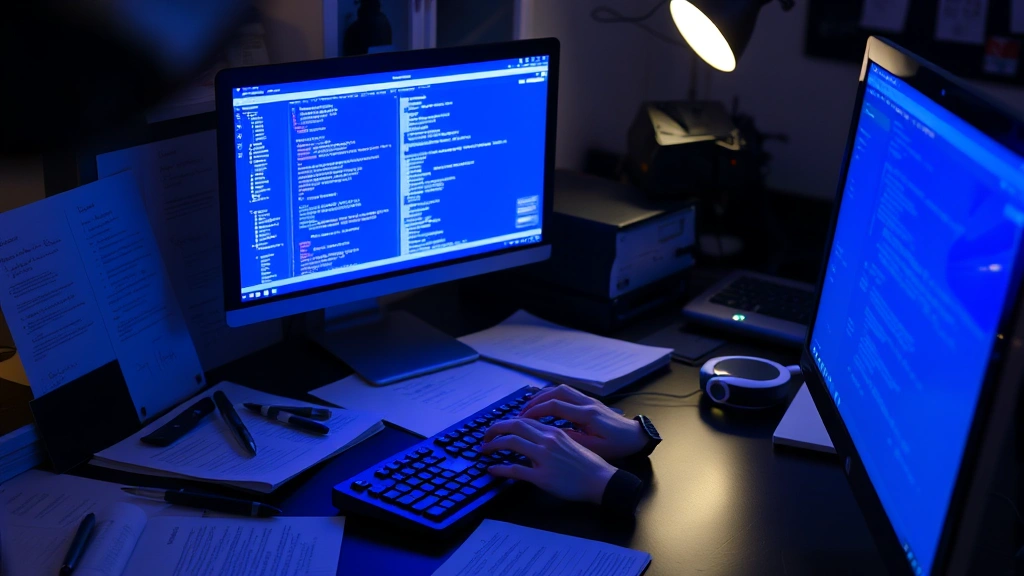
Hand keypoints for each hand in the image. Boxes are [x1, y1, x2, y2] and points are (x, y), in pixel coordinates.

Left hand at [480, 418, 616, 503]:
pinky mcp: (542, 477)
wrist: (601, 480)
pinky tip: (492, 469)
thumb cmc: (589, 464)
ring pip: (511, 443)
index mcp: (553, 431)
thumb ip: (552, 438)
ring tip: (484, 449)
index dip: (507, 422)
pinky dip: (500, 468)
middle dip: (494, 429)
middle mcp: (547, 440)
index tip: (498, 428)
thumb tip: (536, 438)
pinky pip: (515, 470)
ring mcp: (543, 458)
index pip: (524, 420)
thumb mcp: (571, 443)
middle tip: (485, 436)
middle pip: (513, 426)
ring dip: (493, 445)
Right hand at [519, 385, 648, 459]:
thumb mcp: (595, 448)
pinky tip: (544, 404)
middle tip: (521, 412)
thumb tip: (552, 434)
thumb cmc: (617, 446)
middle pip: (555, 392)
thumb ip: (573, 440)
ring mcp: (588, 400)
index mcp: (587, 414)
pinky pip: (567, 392)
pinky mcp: (590, 401)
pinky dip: (552, 395)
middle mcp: (586, 403)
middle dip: (535, 400)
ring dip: (543, 396)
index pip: (555, 406)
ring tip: (529, 407)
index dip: (536, 410)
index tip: (522, 418)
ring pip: (561, 389)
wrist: (635, 437)